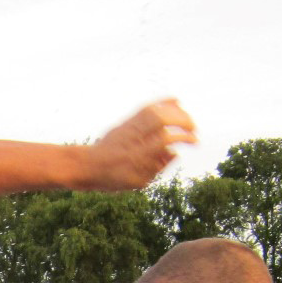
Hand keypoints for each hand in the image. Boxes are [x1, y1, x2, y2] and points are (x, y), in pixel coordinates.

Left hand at [82, 99, 196, 189]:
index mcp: (139, 155)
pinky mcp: (126, 122)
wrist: (87, 166)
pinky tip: (175, 101)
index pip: (166, 139)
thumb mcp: (137, 181)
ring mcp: (129, 128)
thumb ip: (158, 167)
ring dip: (175, 111)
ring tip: (187, 117)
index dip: (184, 138)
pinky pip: (145, 108)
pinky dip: (162, 102)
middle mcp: (134, 138)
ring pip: (155, 111)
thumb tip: (176, 153)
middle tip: (194, 129)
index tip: (195, 142)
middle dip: (183, 121)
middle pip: (162, 120)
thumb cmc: (112, 177)